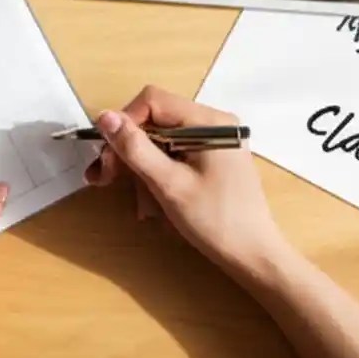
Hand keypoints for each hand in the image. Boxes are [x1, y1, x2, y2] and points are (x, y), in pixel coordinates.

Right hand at [84, 85, 287, 276]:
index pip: (152, 101)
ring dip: (140, 169)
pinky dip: (159, 177)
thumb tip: (104, 116)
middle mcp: (214, 123)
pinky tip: (152, 205)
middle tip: (103, 179)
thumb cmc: (215, 221)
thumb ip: (136, 148)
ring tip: (135, 204)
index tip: (107, 157)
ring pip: (162, 142)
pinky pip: (176, 157)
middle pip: (156, 121)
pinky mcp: (214, 161)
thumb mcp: (169, 185)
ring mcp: (216, 142)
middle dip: (128, 150)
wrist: (255, 256)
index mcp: (209, 121)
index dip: (124, 124)